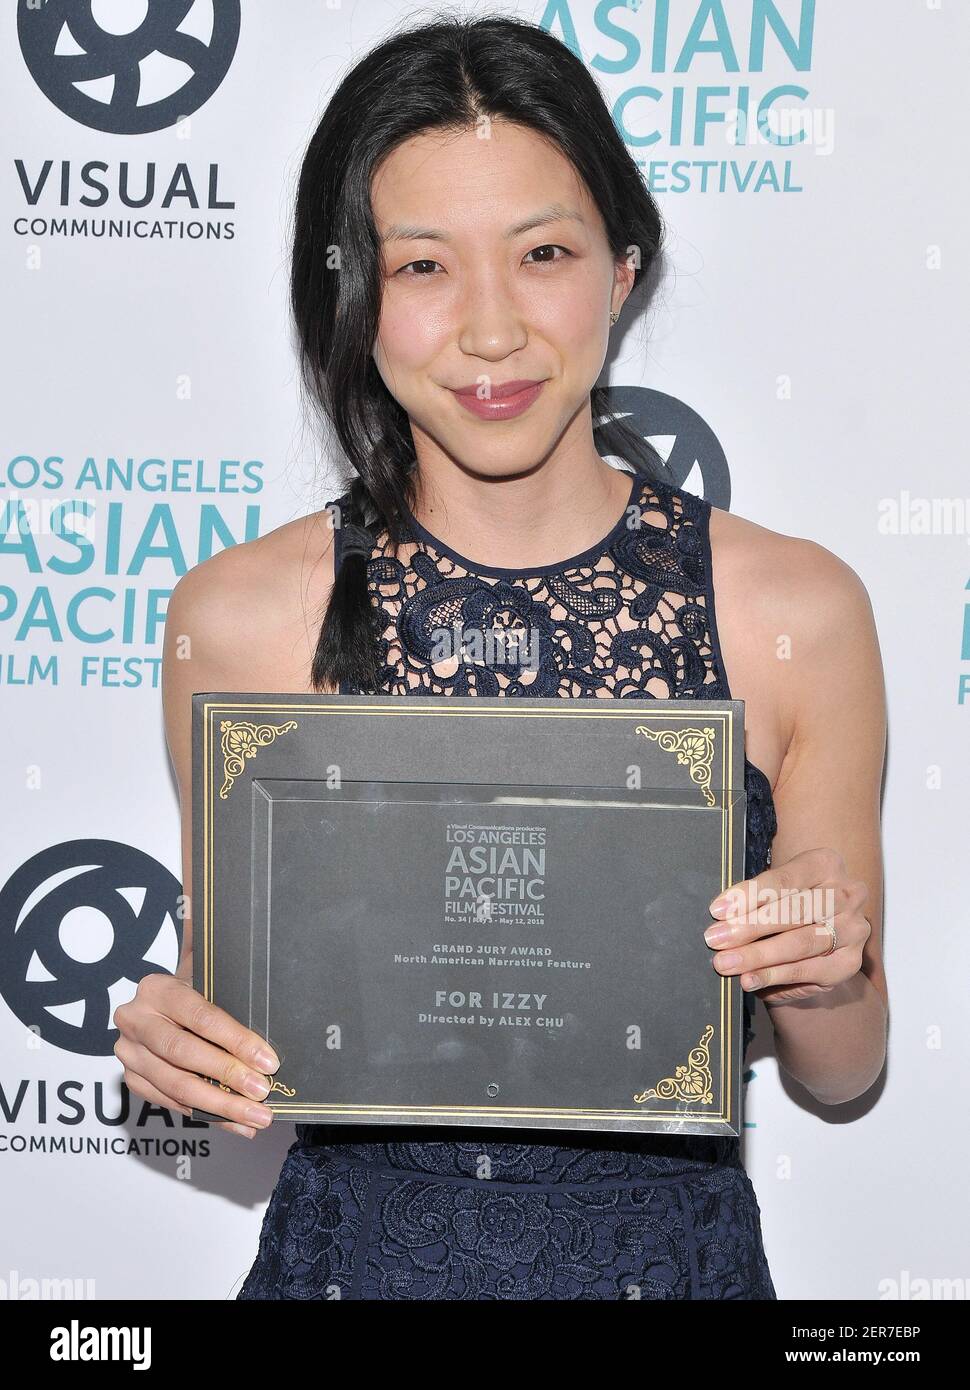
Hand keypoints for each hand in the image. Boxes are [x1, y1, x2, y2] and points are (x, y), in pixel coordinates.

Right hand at [113, 973, 279, 1137]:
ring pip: (177, 1086)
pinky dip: (209, 1116)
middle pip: (185, 1053)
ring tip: (255, 1116)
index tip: (267, 1061)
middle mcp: (136, 1021)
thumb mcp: (208, 981)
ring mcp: (131, 1053)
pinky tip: (237, 1123)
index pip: (201, 1018)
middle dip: (228, 1075)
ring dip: (221, 1105)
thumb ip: (230, 993)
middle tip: (262, 1092)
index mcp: (157, 989)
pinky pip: (173, 1103)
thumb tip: (266, 1026)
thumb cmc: (196, 993)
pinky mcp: (134, 1080)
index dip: (236, 1041)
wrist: (163, 1005)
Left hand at [704, 848, 871, 1005]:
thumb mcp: (777, 891)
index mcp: (825, 864)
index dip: (748, 896)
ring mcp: (853, 929)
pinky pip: (807, 970)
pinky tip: (749, 979)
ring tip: (727, 963)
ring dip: (758, 956)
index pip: (783, 880)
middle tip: (716, 939)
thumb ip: (756, 899)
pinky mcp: (850, 962)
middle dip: (749, 927)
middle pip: (792, 911)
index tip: (717, 911)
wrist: (822, 933)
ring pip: (800, 943)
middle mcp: (847, 894)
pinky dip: (774, 976)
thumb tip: (721, 917)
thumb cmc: (791, 903)